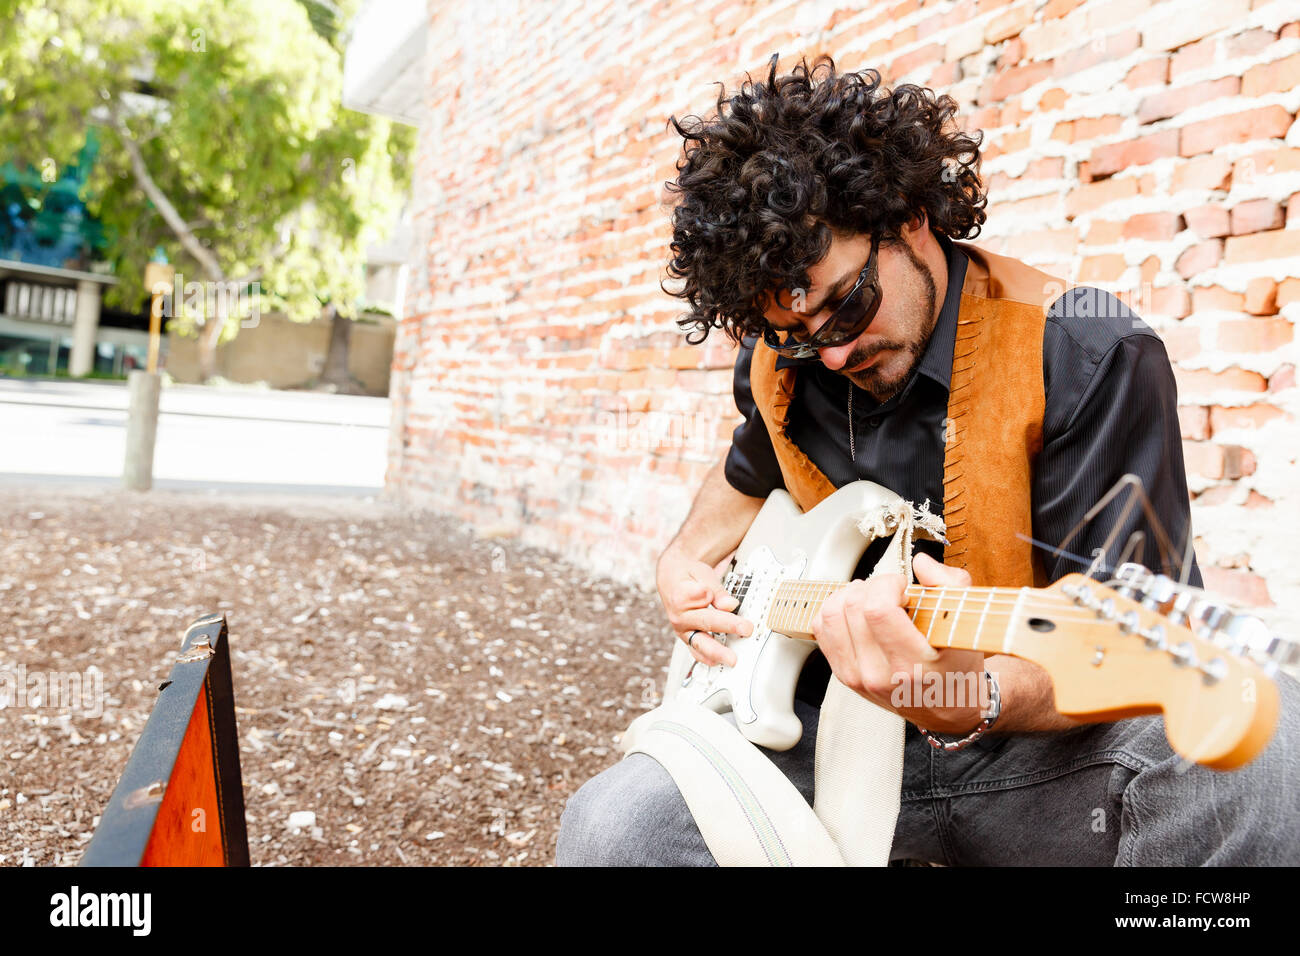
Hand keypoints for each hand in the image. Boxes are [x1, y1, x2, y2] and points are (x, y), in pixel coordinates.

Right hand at [656, 549, 751, 666]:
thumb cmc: (688, 577)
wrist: (671, 580)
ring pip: (699, 641)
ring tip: (731, 658)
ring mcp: (682, 629)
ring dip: (717, 651)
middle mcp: (679, 615)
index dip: (715, 597)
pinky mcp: (686, 637)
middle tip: (745, 629)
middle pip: (705, 621)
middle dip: (727, 626)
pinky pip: (695, 651)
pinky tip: (717, 662)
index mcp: (681, 594)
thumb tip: (729, 604)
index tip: (729, 600)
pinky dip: (706, 658)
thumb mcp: (702, 574)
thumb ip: (717, 590)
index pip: (701, 596)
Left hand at [813, 552, 985, 732]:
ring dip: (850, 595)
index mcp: (914, 666)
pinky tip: (857, 610)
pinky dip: (835, 609)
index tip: (903, 586)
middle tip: (891, 591)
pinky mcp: (843, 675)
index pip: (878, 611)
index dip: (887, 585)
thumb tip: (920, 561)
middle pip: (853, 608)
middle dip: (872, 586)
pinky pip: (822, 629)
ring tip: (873, 597)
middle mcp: (880, 676)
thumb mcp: (968, 626)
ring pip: (831, 616)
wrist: (946, 708)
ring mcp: (857, 678)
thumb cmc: (957, 667)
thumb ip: (951, 584)